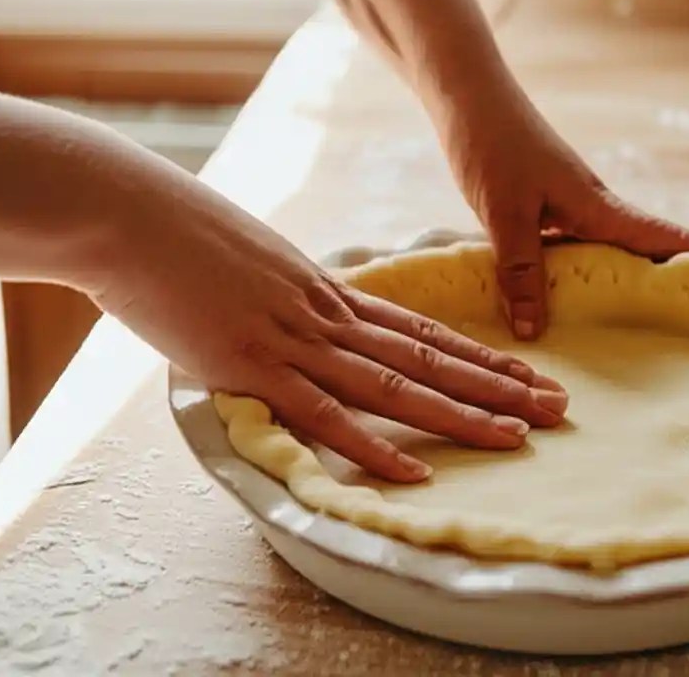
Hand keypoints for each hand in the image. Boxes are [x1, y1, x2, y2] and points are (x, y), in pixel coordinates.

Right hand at [90, 188, 567, 482]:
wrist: (129, 214)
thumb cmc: (180, 235)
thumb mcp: (252, 261)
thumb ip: (286, 293)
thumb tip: (297, 311)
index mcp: (329, 293)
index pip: (423, 331)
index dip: (481, 356)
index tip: (528, 374)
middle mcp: (327, 317)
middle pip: (430, 359)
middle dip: (499, 386)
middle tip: (559, 408)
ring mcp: (294, 342)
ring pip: (396, 388)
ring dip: (460, 416)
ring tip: (518, 436)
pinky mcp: (254, 368)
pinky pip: (325, 416)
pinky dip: (373, 448)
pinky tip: (416, 474)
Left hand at [444, 90, 688, 339]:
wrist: (467, 97)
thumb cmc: (492, 146)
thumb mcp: (504, 215)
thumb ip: (520, 272)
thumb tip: (534, 330)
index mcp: (597, 206)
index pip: (662, 236)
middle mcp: (592, 208)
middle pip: (642, 251)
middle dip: (663, 287)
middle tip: (679, 334)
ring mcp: (569, 208)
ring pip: (604, 254)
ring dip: (617, 286)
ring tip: (625, 333)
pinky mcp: (544, 208)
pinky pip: (570, 251)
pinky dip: (574, 277)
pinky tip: (558, 304)